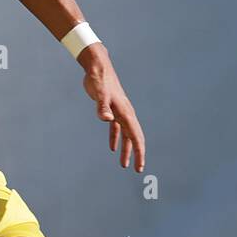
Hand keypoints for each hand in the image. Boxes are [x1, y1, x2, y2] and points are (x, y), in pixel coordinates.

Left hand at [80, 46, 144, 172]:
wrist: (97, 66)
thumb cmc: (99, 79)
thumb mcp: (99, 93)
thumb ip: (102, 107)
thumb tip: (106, 119)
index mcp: (126, 113)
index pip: (135, 137)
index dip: (139, 152)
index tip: (140, 166)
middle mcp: (125, 114)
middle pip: (134, 138)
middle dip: (136, 154)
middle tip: (137, 169)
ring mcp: (119, 112)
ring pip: (125, 135)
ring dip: (125, 149)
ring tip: (123, 164)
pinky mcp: (111, 109)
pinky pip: (116, 128)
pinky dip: (115, 138)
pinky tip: (112, 148)